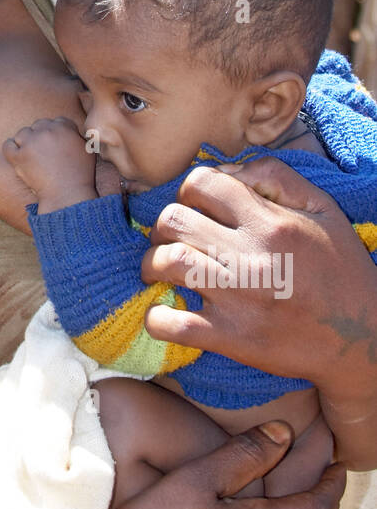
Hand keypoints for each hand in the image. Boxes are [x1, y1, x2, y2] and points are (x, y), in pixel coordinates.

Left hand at [2, 117, 95, 211]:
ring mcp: (30, 143)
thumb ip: (76, 135)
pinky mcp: (18, 156)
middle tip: (44, 152)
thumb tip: (69, 130)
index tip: (55, 144)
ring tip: (32, 156)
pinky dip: (11, 149)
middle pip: (38, 125)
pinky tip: (17, 156)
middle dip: (41, 136)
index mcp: (64, 127)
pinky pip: (7, 145)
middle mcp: (46, 131)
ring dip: (26, 142)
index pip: (56, 121)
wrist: (67, 193)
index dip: (56, 132)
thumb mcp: (86, 150)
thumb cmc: (80, 174)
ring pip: (22, 133)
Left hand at [139, 158, 376, 397]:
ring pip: (167, 264)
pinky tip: (163, 314)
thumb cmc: (341, 270)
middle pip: (174, 221)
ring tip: (158, 269)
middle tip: (170, 238)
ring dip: (152, 264)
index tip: (193, 206)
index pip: (202, 184)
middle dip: (164, 226)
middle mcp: (250, 256)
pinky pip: (173, 324)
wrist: (363, 339)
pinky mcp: (231, 338)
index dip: (188, 190)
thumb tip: (228, 170)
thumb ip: (277, 177)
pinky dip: (156, 318)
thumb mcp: (323, 210)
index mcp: (270, 222)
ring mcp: (238, 299)